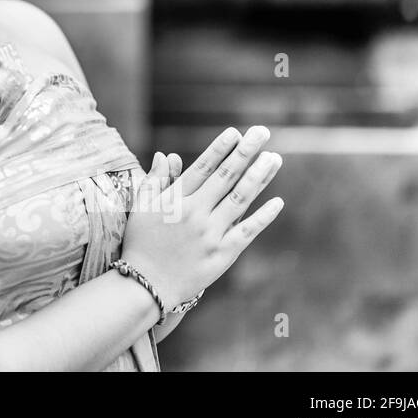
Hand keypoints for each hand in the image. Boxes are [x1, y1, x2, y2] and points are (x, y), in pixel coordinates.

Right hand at [120, 126, 284, 309]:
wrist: (147, 286)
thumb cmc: (141, 243)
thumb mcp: (140, 208)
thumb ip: (154, 180)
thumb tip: (164, 155)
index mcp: (175, 200)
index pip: (202, 168)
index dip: (219, 148)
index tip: (235, 131)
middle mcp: (196, 213)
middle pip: (226, 177)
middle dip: (245, 152)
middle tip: (262, 132)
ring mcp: (212, 234)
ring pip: (240, 199)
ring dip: (259, 177)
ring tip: (274, 158)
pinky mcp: (224, 254)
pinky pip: (248, 231)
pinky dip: (263, 216)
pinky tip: (277, 201)